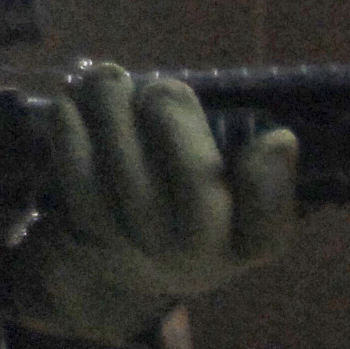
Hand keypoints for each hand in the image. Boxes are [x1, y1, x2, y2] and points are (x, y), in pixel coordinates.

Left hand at [13, 66, 299, 343]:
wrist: (120, 270)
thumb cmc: (188, 212)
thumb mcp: (235, 205)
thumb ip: (256, 175)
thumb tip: (279, 141)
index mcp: (244, 244)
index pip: (268, 226)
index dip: (272, 182)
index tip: (277, 135)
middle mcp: (196, 256)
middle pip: (196, 182)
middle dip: (175, 119)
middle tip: (162, 87)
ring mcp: (142, 249)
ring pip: (129, 171)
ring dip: (113, 110)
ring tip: (109, 78)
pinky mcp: (90, 234)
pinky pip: (78, 175)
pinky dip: (71, 130)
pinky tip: (70, 100)